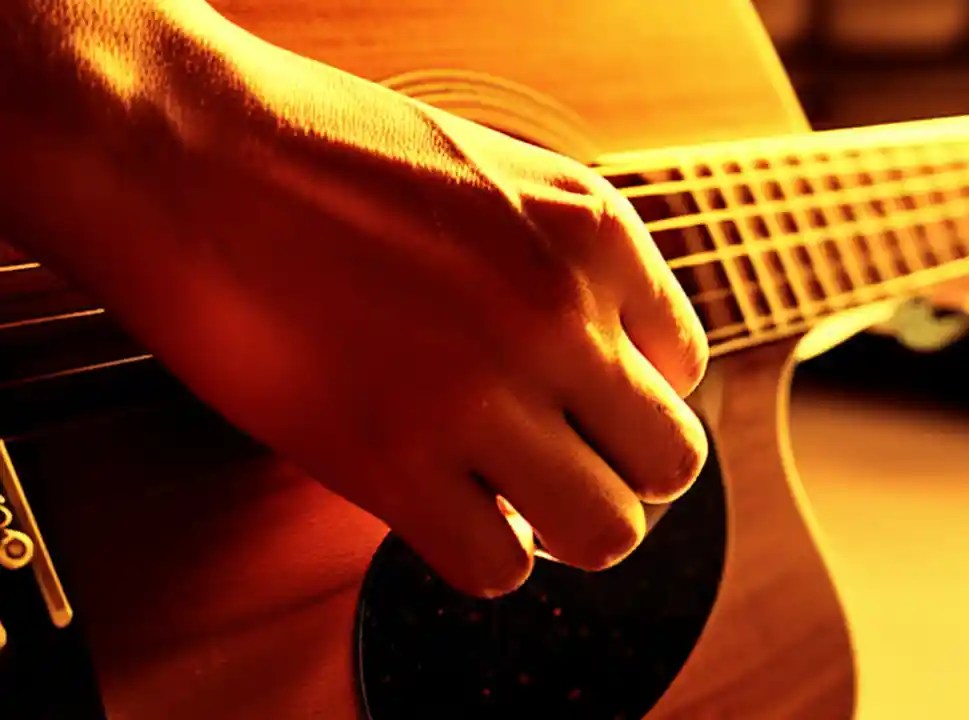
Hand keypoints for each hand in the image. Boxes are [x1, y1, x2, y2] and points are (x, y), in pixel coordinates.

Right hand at [8, 5, 708, 597]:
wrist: (191, 155)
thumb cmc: (326, 154)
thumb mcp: (499, 172)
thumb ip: (574, 264)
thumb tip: (616, 357)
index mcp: (594, 236)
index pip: (684, 365)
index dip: (632, 393)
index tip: (585, 401)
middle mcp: (559, 317)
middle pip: (669, 463)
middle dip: (626, 474)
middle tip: (574, 464)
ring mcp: (483, 395)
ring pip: (606, 532)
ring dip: (571, 529)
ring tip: (521, 500)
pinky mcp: (395, 462)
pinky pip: (497, 568)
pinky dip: (484, 555)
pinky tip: (449, 510)